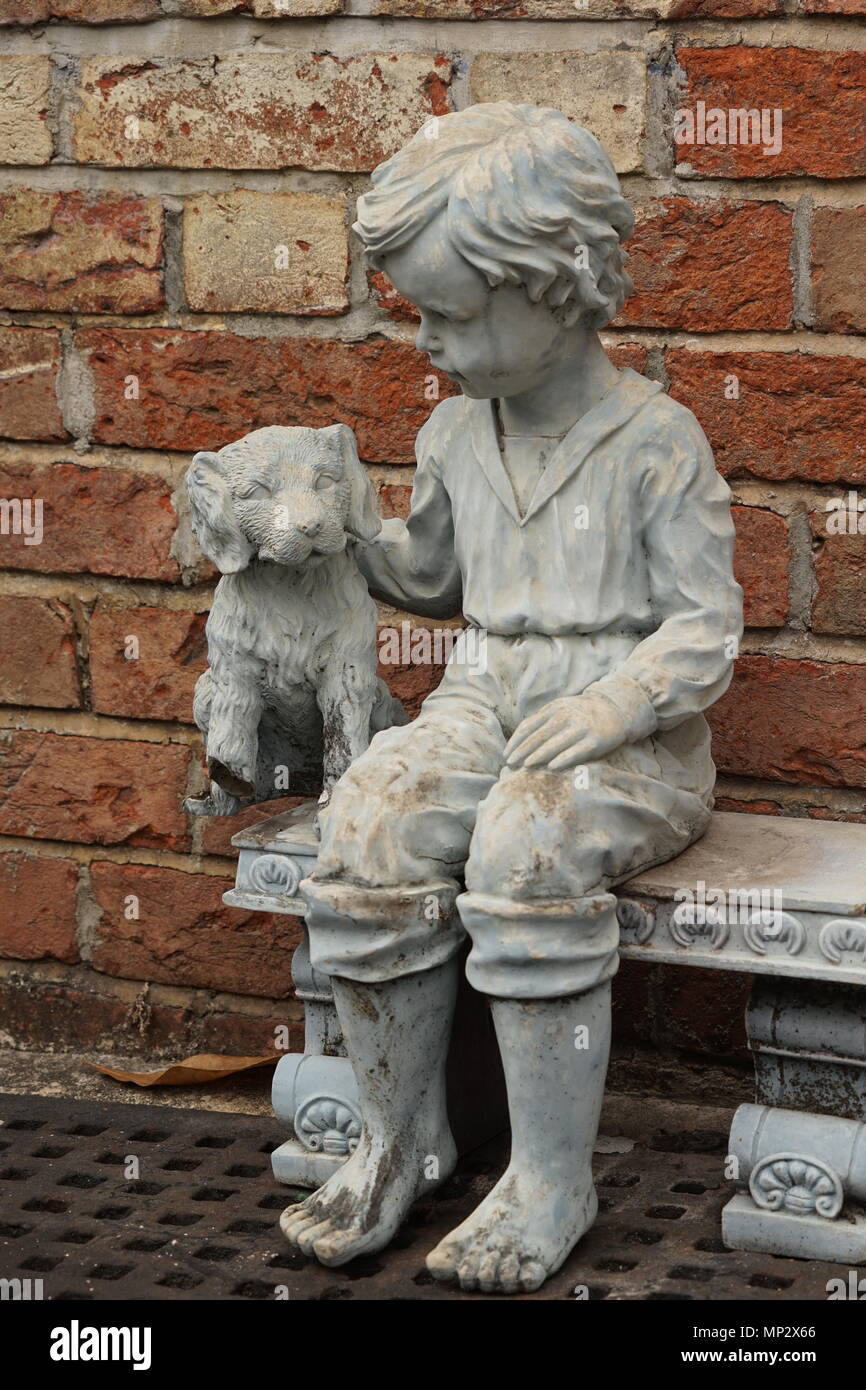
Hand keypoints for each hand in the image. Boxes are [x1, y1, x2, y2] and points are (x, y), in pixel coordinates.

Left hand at [503, 693, 630, 771]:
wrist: (614, 710)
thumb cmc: (580, 714)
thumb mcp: (561, 710)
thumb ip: (542, 722)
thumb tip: (517, 742)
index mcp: (554, 709)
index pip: (529, 726)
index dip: (515, 741)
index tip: (506, 755)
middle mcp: (566, 716)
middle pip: (539, 736)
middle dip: (522, 751)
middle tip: (510, 764)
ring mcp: (581, 727)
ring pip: (555, 743)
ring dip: (538, 755)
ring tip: (526, 766)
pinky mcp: (595, 740)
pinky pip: (576, 750)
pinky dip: (563, 758)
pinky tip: (552, 767)